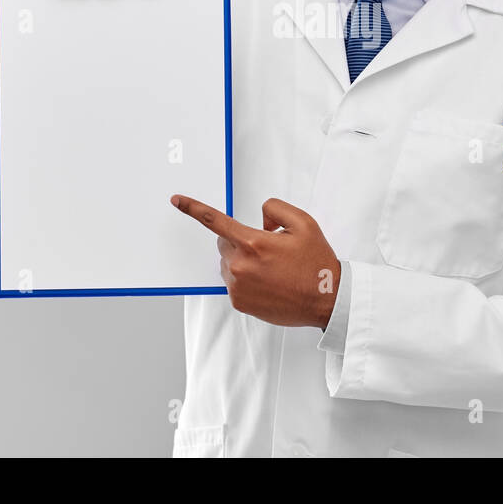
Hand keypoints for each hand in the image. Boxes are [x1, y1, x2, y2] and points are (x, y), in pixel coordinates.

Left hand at [170, 195, 340, 329]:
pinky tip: (268, 282)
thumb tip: (259, 220)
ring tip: (272, 269)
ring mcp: (238, 286)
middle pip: (224, 243)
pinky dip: (245, 279)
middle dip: (240, 240)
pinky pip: (232, 282)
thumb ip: (275, 209)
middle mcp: (240, 265)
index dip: (193, 208)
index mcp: (254, 243)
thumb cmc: (316, 263)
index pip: (215, 221)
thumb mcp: (303, 223)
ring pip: (227, 263)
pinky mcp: (239, 302)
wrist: (326, 299)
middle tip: (268, 249)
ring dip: (242, 260)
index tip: (177, 200)